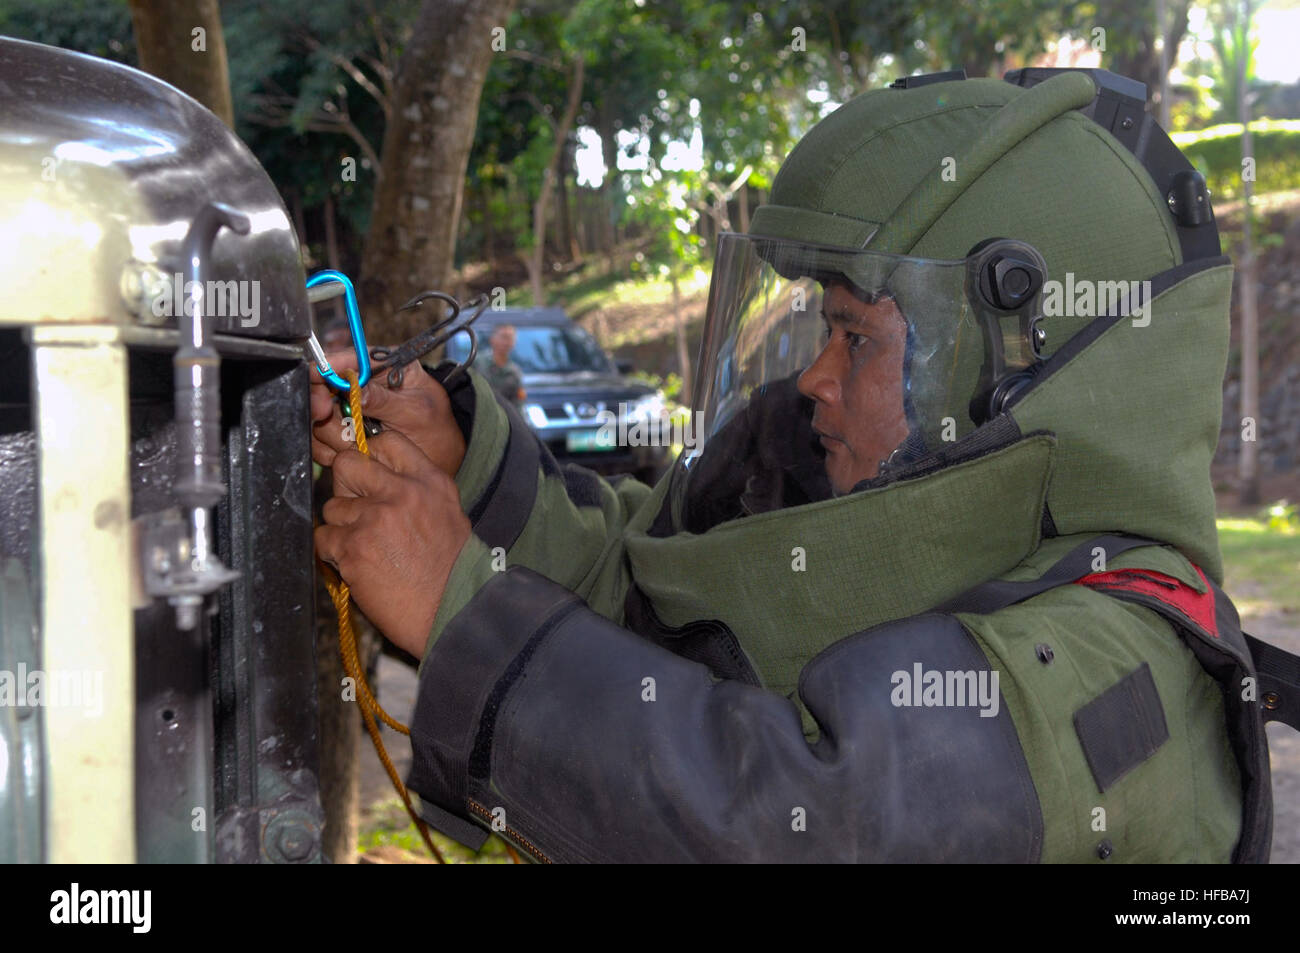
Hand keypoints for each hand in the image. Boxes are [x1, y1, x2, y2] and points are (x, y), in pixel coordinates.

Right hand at [310, 350, 466, 476]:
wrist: (441, 458)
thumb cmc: (436, 428)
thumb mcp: (415, 411)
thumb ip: (384, 400)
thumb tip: (356, 390)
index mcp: (382, 365)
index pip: (345, 358)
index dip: (325, 368)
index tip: (315, 381)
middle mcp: (361, 385)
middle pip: (322, 386)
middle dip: (321, 402)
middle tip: (324, 414)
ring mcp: (349, 409)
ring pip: (319, 416)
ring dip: (330, 431)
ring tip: (353, 442)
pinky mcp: (343, 433)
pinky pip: (321, 440)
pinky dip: (329, 450)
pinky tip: (347, 454)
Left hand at [314, 430, 471, 657]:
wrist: (453, 612)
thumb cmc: (452, 571)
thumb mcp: (447, 514)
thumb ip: (415, 490)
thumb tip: (376, 477)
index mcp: (430, 481)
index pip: (386, 443)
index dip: (369, 457)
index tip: (368, 476)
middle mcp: (403, 492)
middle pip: (348, 465)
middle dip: (346, 488)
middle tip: (358, 513)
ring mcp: (375, 518)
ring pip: (332, 507)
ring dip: (342, 528)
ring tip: (367, 550)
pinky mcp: (354, 547)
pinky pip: (323, 538)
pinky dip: (334, 554)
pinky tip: (357, 567)